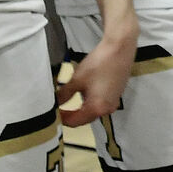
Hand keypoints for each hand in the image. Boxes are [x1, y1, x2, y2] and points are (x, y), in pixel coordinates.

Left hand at [60, 12, 135, 126]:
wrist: (119, 49)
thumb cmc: (99, 63)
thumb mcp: (77, 79)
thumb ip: (64, 95)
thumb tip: (55, 103)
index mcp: (97, 108)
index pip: (74, 122)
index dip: (62, 118)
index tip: (53, 112)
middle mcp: (107, 110)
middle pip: (84, 118)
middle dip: (70, 114)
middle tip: (58, 106)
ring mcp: (113, 102)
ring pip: (92, 111)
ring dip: (80, 107)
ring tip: (68, 97)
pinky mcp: (116, 95)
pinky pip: (100, 104)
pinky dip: (90, 101)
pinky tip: (84, 91)